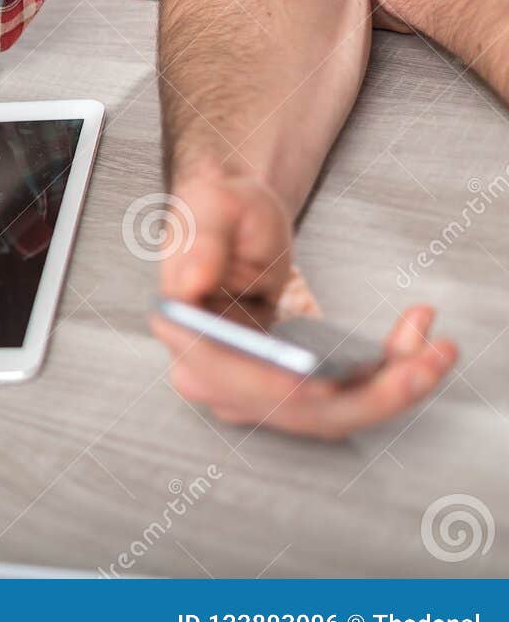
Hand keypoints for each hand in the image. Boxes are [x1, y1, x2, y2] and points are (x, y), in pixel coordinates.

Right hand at [151, 168, 456, 438]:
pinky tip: (417, 335)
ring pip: (330, 413)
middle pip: (292, 409)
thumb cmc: (220, 212)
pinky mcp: (292, 388)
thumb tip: (188, 284)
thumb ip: (198, 245)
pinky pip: (348, 397)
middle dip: (366, 396)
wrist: (236, 222)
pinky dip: (390, 375)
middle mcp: (213, 374)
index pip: (226, 376)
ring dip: (391, 391)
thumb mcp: (208, 208)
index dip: (273, 387)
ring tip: (437, 350)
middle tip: (424, 364)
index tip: (321, 383)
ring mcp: (254, 389)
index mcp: (184, 332)